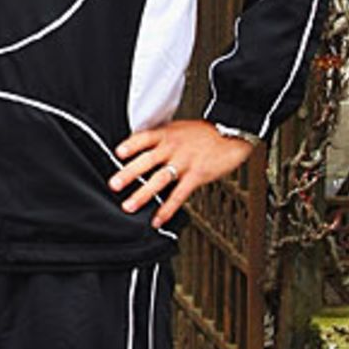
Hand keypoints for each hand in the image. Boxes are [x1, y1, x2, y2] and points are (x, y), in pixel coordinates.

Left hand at [110, 119, 256, 228]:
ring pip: (160, 179)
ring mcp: (185, 162)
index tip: (118, 153)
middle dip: (129, 173)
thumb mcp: (178, 128)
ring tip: (129, 206)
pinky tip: (157, 219)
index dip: (131, 145)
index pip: (144, 138)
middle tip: (114, 184)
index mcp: (167, 134)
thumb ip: (159, 139)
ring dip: (143, 194)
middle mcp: (173, 147)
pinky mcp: (197, 175)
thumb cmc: (204, 133)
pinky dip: (167, 209)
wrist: (233, 131)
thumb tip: (136, 149)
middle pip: (147, 160)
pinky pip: (179, 194)